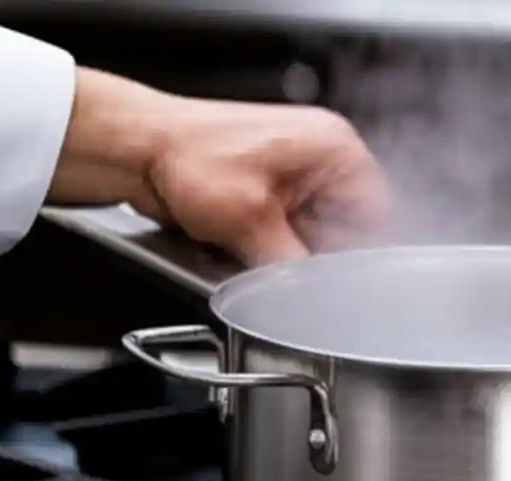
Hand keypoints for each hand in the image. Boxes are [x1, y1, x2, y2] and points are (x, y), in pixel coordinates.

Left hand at [47, 68, 389, 263]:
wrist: (134, 148)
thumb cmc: (188, 156)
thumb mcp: (253, 223)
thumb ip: (295, 269)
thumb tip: (317, 303)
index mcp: (336, 150)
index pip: (376, 218)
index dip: (356, 256)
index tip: (338, 285)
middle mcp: (321, 158)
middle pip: (342, 231)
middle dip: (313, 256)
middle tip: (283, 268)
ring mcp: (293, 175)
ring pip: (310, 237)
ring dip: (284, 254)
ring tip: (250, 249)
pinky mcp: (267, 191)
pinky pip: (283, 232)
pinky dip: (265, 246)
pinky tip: (241, 245)